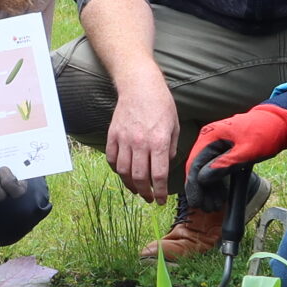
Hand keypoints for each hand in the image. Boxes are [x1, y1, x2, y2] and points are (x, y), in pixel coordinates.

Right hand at [105, 69, 180, 201]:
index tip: (160, 200)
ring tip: (136, 189)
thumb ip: (170, 148)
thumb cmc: (160, 104)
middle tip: (148, 197)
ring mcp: (124, 139)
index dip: (159, 192)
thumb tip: (165, 164)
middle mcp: (140, 143)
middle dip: (145, 192)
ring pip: (123, 171)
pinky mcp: (113, 135)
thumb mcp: (174, 126)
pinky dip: (117, 169)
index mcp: (158, 142)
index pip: (158, 175)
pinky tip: (124, 172)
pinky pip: (112, 159)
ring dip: (130, 184)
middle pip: (139, 177)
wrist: (139, 86)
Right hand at [182, 104, 286, 202]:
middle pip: (197, 168)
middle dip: (201, 190)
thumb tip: (202, 179)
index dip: (193, 185)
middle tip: (206, 207)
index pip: (194, 164)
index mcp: (209, 136)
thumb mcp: (245, 152)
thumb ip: (223, 165)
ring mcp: (215, 144)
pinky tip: (220, 194)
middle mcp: (208, 139)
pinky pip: (214, 167)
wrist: (279, 123)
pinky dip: (216, 181)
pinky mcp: (223, 150)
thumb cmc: (264, 133)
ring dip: (209, 188)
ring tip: (214, 205)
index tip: (196, 202)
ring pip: (205, 170)